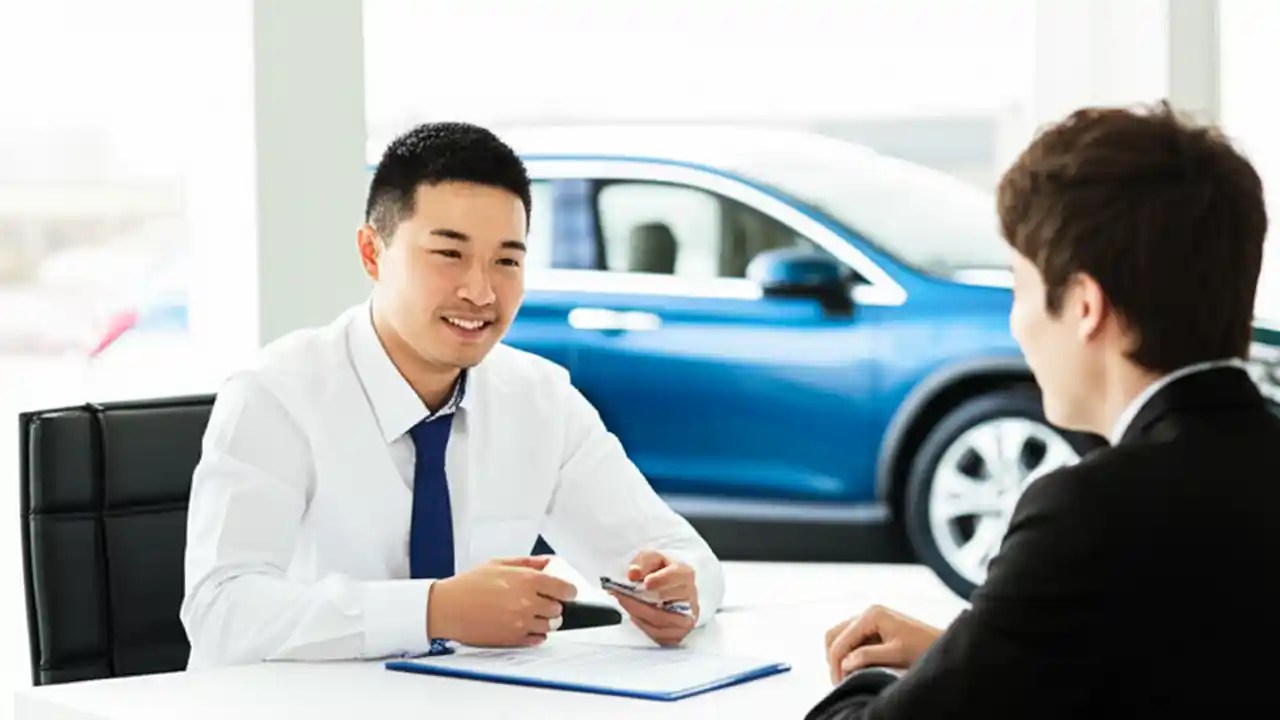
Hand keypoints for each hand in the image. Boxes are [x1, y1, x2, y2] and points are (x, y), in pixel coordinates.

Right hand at [428, 556, 577, 646]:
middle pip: (558, 609)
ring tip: (529, 613)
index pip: (563, 589)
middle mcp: (527, 602)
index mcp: (526, 581)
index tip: (567, 592)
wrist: (447, 608)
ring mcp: (521, 622)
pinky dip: (536, 633)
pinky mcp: (513, 638)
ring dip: (544, 619)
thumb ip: (528, 563)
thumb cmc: (469, 585)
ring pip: (550, 626)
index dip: (568, 590)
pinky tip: (524, 624)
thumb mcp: (499, 564)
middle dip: (553, 604)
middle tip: (541, 600)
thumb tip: (548, 563)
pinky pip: (537, 639)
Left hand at [608, 550, 697, 646]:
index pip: (677, 576)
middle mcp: (689, 597)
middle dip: (640, 601)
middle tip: (622, 596)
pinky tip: (636, 615)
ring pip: (660, 621)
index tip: (646, 583)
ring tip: (625, 605)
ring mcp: (686, 618)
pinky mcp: (678, 634)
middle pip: (667, 602)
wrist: (665, 589)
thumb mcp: (650, 558)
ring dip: (638, 614)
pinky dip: (643, 625)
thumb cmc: (659, 573)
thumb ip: (642, 561)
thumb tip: (633, 573)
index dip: (662, 580)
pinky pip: (658, 634)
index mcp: (685, 574)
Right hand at [824, 605, 942, 684]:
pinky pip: (853, 641)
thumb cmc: (924, 647)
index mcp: (872, 614)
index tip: (839, 682)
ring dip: (841, 656)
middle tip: (840, 680)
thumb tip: (844, 663)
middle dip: (835, 658)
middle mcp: (868, 613)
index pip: (840, 639)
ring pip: (841, 637)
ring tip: (848, 676)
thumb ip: (868, 656)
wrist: (943, 644)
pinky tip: (857, 669)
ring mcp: (871, 620)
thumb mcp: (896, 654)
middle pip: (835, 635)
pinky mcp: (874, 629)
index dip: (836, 662)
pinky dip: (850, 654)